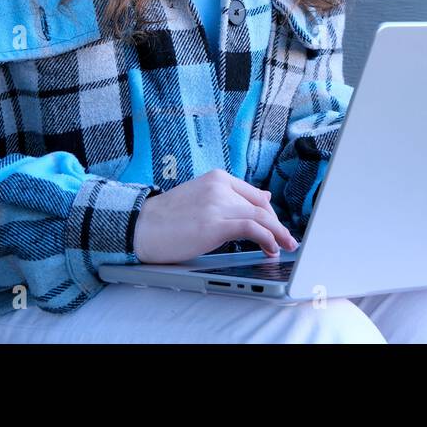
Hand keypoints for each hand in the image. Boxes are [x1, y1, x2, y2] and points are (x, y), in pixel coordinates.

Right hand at [132, 169, 299, 263]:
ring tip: (285, 246)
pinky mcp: (215, 223)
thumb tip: (264, 197)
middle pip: (261, 205)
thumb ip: (231, 197)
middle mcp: (220, 187)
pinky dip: (267, 238)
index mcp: (217, 178)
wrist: (138, 226)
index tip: (277, 227)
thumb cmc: (167, 218)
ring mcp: (218, 203)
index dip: (270, 214)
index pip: (255, 194)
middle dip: (278, 225)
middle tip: (288, 240)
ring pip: (261, 215)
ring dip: (278, 233)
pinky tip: (270, 248)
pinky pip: (252, 227)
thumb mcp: (202, 199)